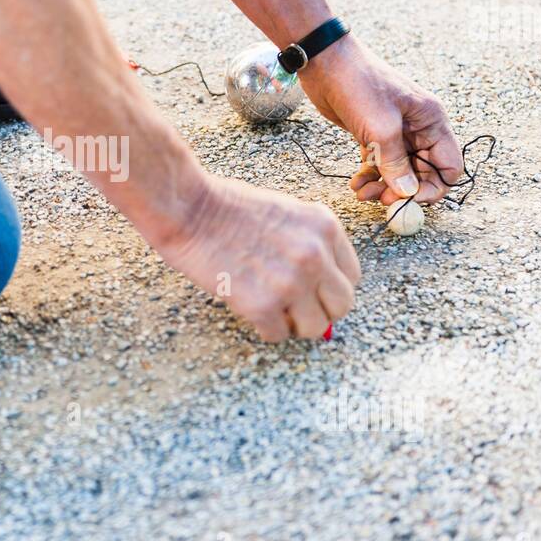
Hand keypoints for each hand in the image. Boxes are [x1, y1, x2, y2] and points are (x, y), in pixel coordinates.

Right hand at [158, 174, 361, 340]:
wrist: (189, 207)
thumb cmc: (228, 206)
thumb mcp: (287, 212)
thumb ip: (309, 244)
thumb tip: (319, 287)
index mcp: (325, 228)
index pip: (351, 276)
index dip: (329, 286)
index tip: (312, 289)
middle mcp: (315, 256)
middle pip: (342, 306)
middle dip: (319, 309)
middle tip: (295, 306)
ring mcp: (291, 282)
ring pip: (315, 328)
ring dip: (294, 324)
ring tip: (272, 309)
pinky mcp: (261, 305)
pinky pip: (277, 335)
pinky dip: (265, 328)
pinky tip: (249, 308)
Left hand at [296, 34, 462, 204]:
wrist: (326, 62)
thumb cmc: (358, 85)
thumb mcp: (380, 127)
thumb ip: (396, 162)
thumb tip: (407, 191)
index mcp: (431, 121)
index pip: (449, 165)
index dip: (433, 187)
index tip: (409, 198)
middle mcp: (418, 128)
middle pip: (422, 173)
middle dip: (403, 189)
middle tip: (381, 199)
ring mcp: (395, 132)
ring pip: (398, 171)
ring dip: (382, 186)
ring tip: (361, 192)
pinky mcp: (373, 135)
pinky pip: (379, 165)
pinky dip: (370, 177)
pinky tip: (356, 184)